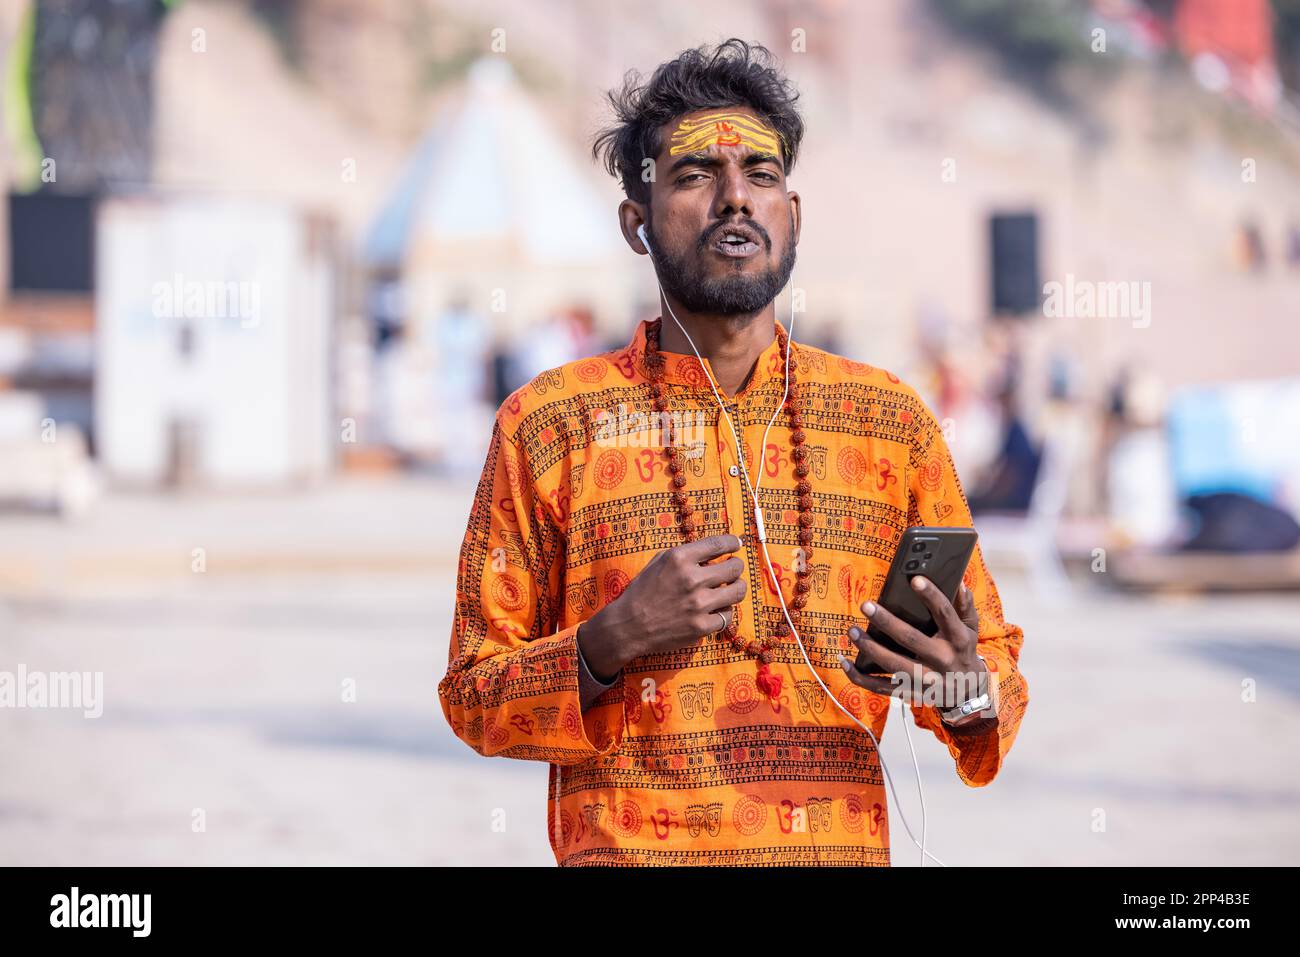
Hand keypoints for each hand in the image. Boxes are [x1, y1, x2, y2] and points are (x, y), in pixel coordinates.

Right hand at [578, 534, 746, 678]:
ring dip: (737, 588)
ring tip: (731, 589)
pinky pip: (728, 616)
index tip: (736, 544)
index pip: (719, 544)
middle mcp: (692, 579)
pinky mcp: (701, 626)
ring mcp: (698, 604)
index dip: (732, 542)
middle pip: (734, 567)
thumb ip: (685, 555)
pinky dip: (724, 612)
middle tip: (734, 569)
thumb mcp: (659, 562)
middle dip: (737, 566)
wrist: (629, 625)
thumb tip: (712, 551)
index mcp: (680, 558)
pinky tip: (717, 609)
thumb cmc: (643, 591)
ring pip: (738, 591)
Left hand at [838, 577, 987, 713]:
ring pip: (893, 664)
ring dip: (870, 648)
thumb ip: (965, 607)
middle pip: (911, 639)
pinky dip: (860, 677)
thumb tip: (959, 583)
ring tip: (852, 631)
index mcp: (957, 639)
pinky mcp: (910, 692)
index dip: (931, 596)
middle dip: (887, 622)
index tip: (915, 580)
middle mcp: (941, 659)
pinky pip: (881, 687)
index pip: (944, 613)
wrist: (968, 694)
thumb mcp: (971, 630)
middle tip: (866, 605)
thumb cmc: (964, 652)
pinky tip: (844, 662)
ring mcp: (925, 679)